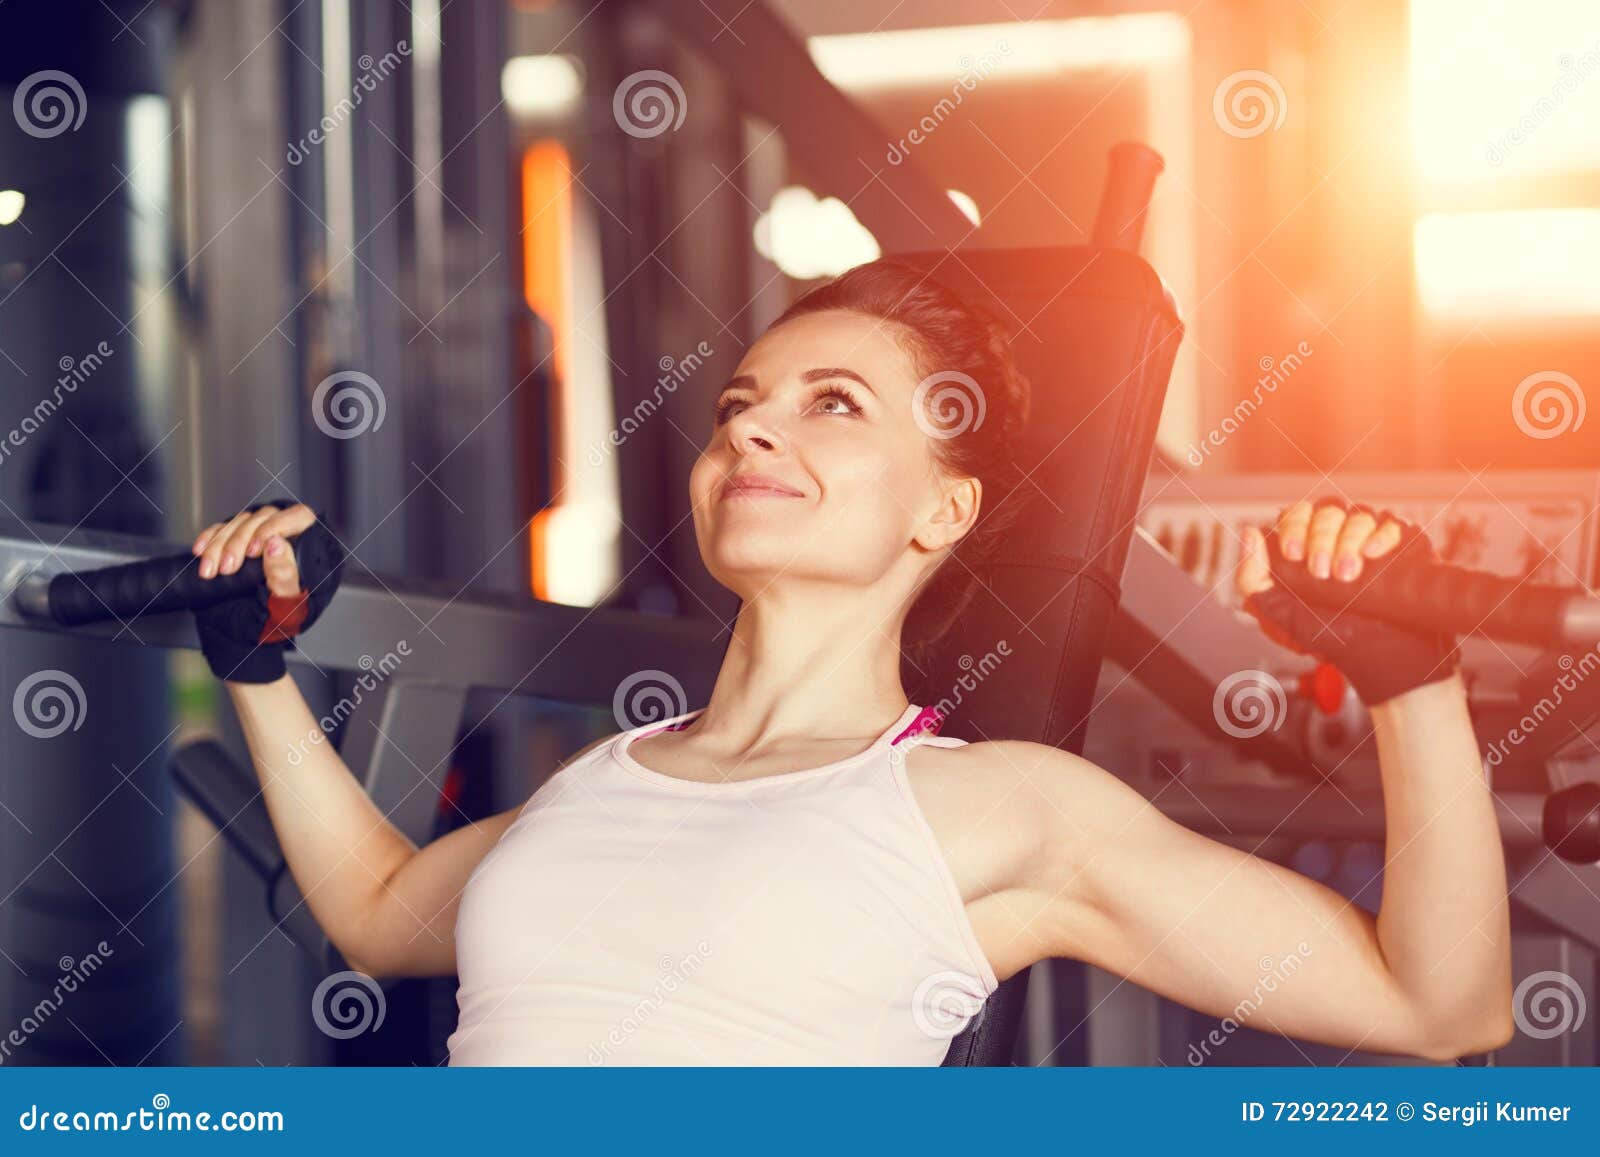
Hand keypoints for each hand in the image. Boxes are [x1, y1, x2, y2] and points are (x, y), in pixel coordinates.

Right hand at [191, 498, 344, 683]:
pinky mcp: (236, 542)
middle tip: (229, 569)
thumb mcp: (283, 608)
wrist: (241, 639)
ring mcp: (260, 537)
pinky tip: (201, 555)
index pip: (301, 517)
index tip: (256, 549)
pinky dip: (209, 539)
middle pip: (265, 517)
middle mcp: (287, 539)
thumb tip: (277, 544)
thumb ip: (285, 577)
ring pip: (241, 521)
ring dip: (221, 545)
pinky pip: (221, 528)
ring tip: (213, 572)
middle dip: (240, 541)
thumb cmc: (272, 626)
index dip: (277, 525)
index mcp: (311, 552)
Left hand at [1234, 497, 1460, 707]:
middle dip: (1321, 538)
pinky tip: (1373, 557)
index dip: (1293, 526)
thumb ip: (1252, 580)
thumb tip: (1249, 532)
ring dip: (1349, 542)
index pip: (1295, 514)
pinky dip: (1381, 536)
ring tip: (1348, 577)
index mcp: (1305, 547)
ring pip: (1357, 516)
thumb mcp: (1280, 616)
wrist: (1378, 654)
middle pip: (1326, 510)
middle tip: (1322, 572)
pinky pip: (1392, 524)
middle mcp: (1336, 537)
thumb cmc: (1326, 636)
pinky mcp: (1398, 546)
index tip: (1294, 555)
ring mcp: (1368, 539)